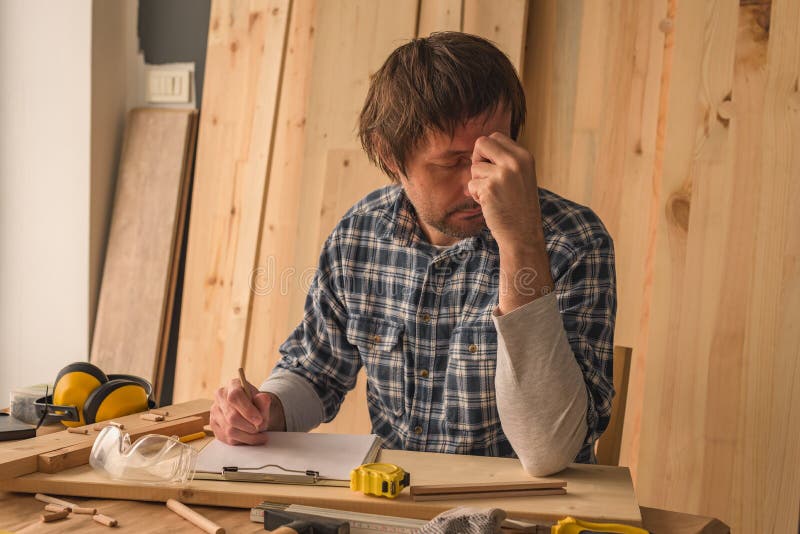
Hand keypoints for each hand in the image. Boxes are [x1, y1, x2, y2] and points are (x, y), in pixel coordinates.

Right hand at [209, 378, 285, 444]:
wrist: (252, 412)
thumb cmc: (257, 405)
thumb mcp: (263, 402)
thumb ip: (264, 401)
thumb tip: (263, 398)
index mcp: (232, 385)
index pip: (235, 396)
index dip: (247, 410)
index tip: (259, 420)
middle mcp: (220, 397)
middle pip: (231, 417)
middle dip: (249, 427)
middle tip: (261, 428)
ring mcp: (215, 411)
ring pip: (229, 430)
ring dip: (247, 436)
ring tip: (259, 434)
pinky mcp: (214, 425)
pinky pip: (227, 439)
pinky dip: (242, 441)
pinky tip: (249, 437)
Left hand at [469, 132, 553, 312]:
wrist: (523, 233)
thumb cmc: (518, 205)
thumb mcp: (521, 176)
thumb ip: (505, 160)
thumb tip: (479, 146)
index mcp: (524, 156)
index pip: (496, 137)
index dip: (487, 151)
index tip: (491, 166)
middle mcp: (515, 161)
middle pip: (481, 143)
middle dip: (477, 159)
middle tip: (484, 177)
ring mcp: (502, 174)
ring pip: (474, 167)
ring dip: (477, 182)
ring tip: (491, 195)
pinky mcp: (489, 188)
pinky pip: (470, 184)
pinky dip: (475, 195)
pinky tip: (488, 204)